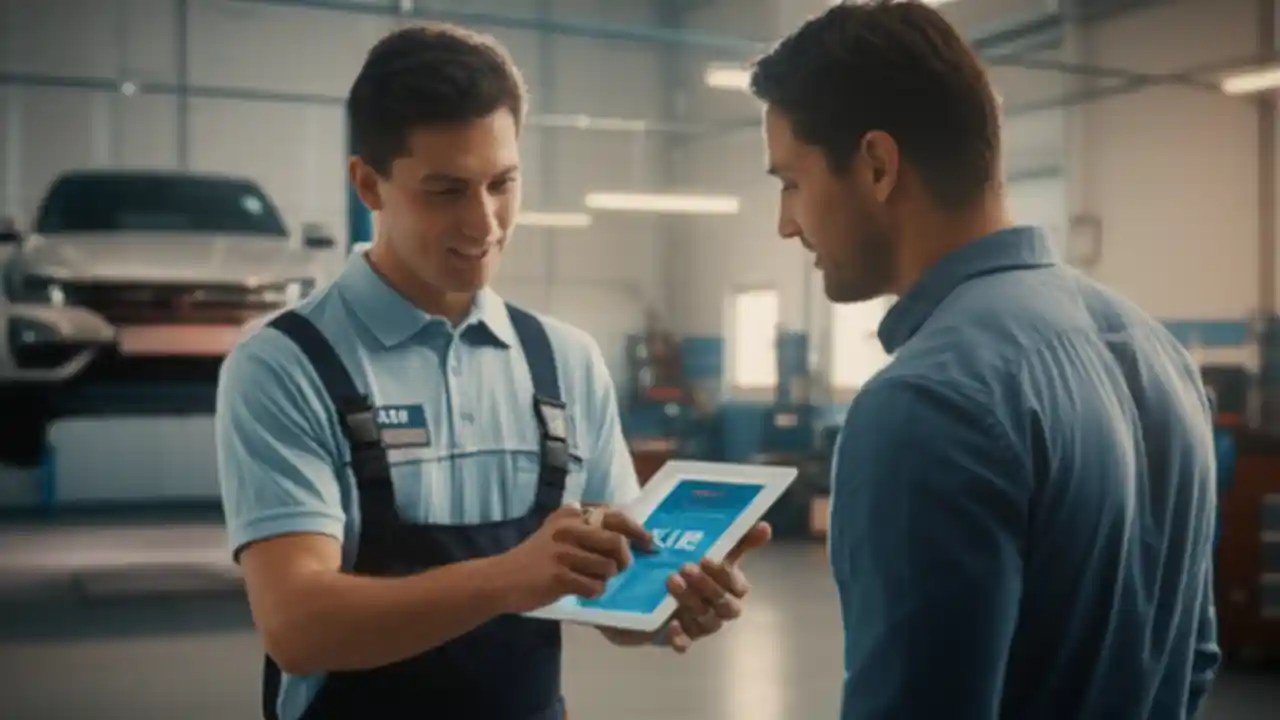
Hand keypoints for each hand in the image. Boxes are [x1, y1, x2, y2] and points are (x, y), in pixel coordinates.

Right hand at [498, 504, 652, 614]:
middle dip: (625, 559)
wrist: (501, 579)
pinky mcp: (559, 576)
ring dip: (605, 578)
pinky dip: (593, 592)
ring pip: (608, 568)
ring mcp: (564, 553)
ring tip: (591, 579)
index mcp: (571, 516)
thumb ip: (583, 525)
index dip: (637, 530)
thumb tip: (623, 528)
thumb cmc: (534, 558)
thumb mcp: (556, 531)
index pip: (615, 516)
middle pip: (616, 542)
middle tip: (620, 568)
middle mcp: (569, 530)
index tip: (649, 542)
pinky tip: (581, 590)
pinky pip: (594, 587)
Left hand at [598, 521, 771, 652]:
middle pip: (723, 605)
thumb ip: (739, 539)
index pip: (739, 587)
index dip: (725, 575)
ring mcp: (702, 625)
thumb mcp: (714, 549)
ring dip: (689, 600)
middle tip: (685, 567)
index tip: (706, 558)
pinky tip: (671, 624)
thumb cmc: (694, 566)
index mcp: (732, 588)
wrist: (654, 586)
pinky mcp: (681, 637)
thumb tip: (765, 526)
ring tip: (670, 580)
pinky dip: (681, 638)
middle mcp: (720, 609)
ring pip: (704, 620)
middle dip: (705, 586)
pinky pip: (685, 643)